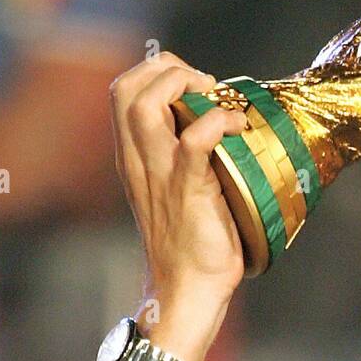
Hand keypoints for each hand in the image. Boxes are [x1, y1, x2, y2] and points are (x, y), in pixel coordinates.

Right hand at [109, 51, 248, 308]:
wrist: (188, 291)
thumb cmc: (190, 246)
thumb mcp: (173, 193)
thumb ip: (179, 159)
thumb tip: (212, 129)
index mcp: (132, 159)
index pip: (122, 91)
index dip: (156, 72)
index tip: (193, 86)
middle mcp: (138, 161)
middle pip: (126, 86)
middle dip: (168, 68)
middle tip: (205, 87)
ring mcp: (159, 174)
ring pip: (147, 102)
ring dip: (185, 84)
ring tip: (214, 99)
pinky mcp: (187, 189)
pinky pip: (196, 138)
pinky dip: (220, 120)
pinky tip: (238, 127)